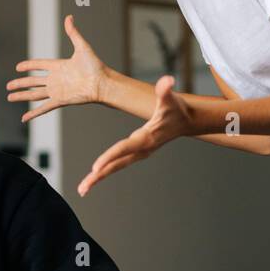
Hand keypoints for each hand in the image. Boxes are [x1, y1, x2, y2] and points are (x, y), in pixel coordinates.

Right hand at [7, 15, 108, 121]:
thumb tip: (69, 17)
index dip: (28, 65)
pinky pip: (43, 108)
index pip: (39, 65)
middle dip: (20, 83)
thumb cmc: (95, 65)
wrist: (102, 83)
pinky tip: (24, 118)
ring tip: (9, 97)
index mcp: (58, 66)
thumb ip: (73, 33)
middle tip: (8, 85)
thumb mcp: (82, 47)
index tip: (18, 67)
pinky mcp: (60, 100)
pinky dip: (33, 113)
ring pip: (34, 95)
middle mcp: (55, 79)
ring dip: (21, 96)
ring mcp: (56, 91)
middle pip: (32, 82)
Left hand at [77, 75, 190, 195]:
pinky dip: (105, 171)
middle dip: (99, 176)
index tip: (95, 168)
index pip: (123, 149)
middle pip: (116, 165)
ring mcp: (139, 154)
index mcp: (145, 139)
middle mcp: (141, 150)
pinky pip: (118, 164)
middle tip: (82, 189)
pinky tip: (93, 177)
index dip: (109, 157)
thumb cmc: (177, 110)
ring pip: (115, 167)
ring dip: (98, 178)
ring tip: (82, 190)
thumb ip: (165, 90)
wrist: (188, 122)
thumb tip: (167, 81)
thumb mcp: (171, 100)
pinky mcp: (136, 153)